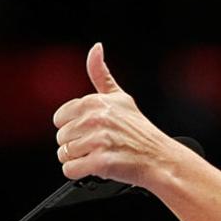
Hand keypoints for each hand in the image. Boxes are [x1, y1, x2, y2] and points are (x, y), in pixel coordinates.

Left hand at [53, 42, 172, 188]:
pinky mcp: (100, 162)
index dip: (75, 127)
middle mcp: (95, 119)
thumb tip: (95, 48)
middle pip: (60, 138)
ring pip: (64, 155)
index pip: (60, 118)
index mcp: (94, 102)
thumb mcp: (120, 98)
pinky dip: (80, 172)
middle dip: (77, 145)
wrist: (160, 159)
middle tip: (99, 145)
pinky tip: (97, 166)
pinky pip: (70, 170)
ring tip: (100, 155)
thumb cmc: (140, 132)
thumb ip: (101, 74)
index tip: (92, 130)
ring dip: (79, 159)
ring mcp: (98, 141)